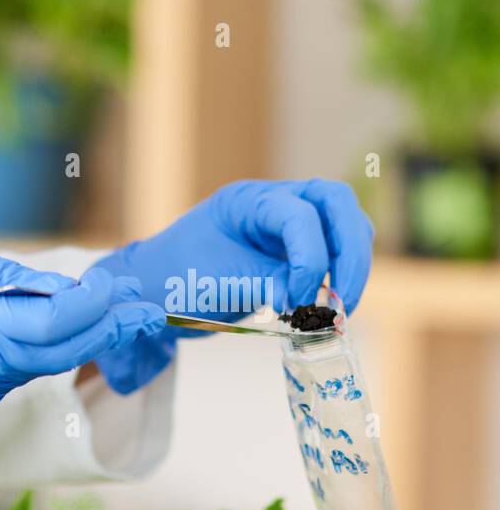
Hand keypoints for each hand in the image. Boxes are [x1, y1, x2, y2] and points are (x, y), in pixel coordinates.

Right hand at [0, 232, 166, 422]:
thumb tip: (67, 289)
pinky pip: (18, 376)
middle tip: (143, 308)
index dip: (93, 304)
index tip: (115, 284)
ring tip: (115, 315)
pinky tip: (64, 334)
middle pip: (60, 351)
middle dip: (106, 328)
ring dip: (82, 341)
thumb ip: (10, 277)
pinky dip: (45, 354)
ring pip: (43, 366)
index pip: (53, 321)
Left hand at [87, 179, 374, 395]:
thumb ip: (265, 284)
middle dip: (351, 252)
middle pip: (336, 203)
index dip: (310, 258)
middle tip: (344, 301)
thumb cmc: (175, 278)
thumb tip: (311, 303)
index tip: (296, 300)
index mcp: (247, 200)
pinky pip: (335, 251)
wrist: (156, 291)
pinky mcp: (295, 250)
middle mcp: (273, 202)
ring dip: (352, 264)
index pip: (299, 213)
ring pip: (345, 224)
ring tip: (339, 309)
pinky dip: (342, 276)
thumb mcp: (216, 282)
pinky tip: (331, 308)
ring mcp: (288, 224)